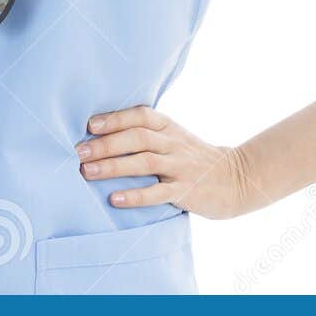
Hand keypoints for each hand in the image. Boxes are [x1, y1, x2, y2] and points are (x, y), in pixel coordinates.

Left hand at [75, 105, 252, 218]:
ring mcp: (181, 167)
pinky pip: (158, 193)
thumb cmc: (192, 157)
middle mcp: (174, 143)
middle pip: (138, 138)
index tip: (89, 125)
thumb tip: (98, 132)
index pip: (141, 116)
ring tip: (87, 172)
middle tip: (78, 152)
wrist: (236, 179)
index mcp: (169, 127)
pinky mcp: (186, 191)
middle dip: (106, 144)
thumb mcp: (173, 138)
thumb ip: (145, 132)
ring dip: (114, 166)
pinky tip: (114, 199)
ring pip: (145, 162)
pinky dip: (135, 196)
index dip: (115, 118)